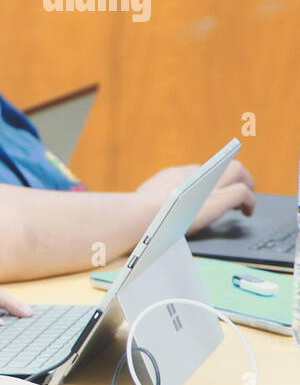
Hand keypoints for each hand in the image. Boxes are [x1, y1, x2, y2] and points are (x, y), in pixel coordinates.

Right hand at [137, 160, 254, 233]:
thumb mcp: (140, 205)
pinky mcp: (218, 199)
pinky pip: (243, 193)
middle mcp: (191, 174)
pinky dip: (249, 201)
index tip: (207, 191)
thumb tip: (150, 221)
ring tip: (246, 204)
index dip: (207, 179)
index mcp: (172, 176)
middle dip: (234, 177)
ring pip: (237, 171)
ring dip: (246, 185)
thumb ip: (152, 205)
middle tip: (238, 192)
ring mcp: (205, 184)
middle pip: (221, 164)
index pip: (198, 171)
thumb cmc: (135, 218)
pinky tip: (247, 212)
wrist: (139, 216)